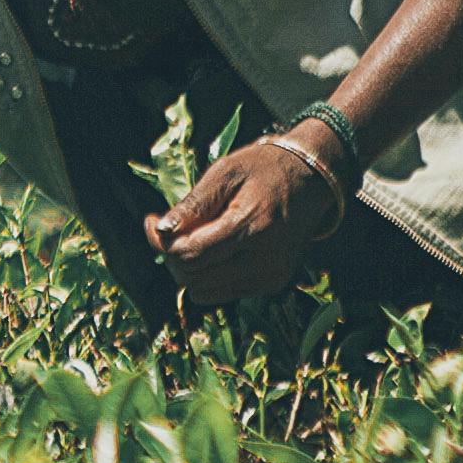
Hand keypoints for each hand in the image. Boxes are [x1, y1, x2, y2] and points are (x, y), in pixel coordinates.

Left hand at [149, 134, 349, 309]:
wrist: (311, 180)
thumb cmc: (263, 169)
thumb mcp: (226, 172)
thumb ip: (194, 205)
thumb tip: (161, 230)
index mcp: (254, 226)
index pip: (192, 254)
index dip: (162, 242)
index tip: (151, 220)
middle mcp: (266, 260)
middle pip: (194, 277)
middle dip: (171, 256)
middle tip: (167, 229)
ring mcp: (270, 276)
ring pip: (204, 291)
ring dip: (187, 269)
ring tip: (189, 238)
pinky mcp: (271, 284)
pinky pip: (221, 293)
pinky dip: (206, 276)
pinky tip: (209, 249)